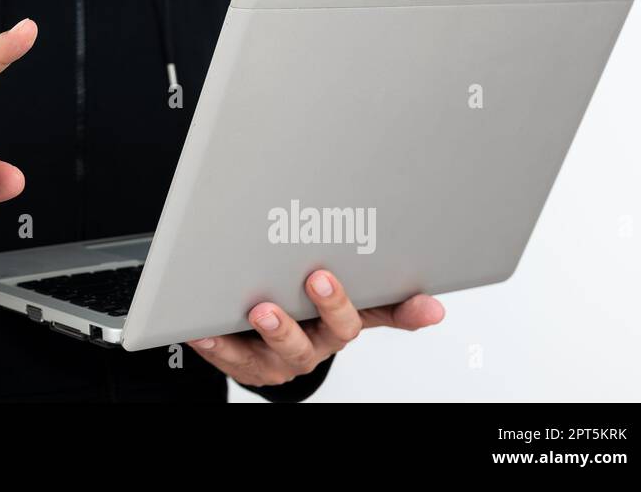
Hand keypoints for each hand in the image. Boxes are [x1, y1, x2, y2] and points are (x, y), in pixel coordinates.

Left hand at [188, 270, 444, 387]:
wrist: (263, 346)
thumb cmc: (308, 317)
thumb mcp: (349, 307)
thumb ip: (388, 304)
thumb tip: (436, 307)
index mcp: (334, 330)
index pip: (355, 321)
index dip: (353, 305)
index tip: (344, 277)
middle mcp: (308, 347)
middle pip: (318, 335)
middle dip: (320, 309)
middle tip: (316, 279)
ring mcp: (273, 358)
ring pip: (275, 350)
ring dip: (272, 329)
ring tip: (261, 308)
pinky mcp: (239, 362)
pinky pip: (228, 356)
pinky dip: (215, 341)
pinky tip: (204, 327)